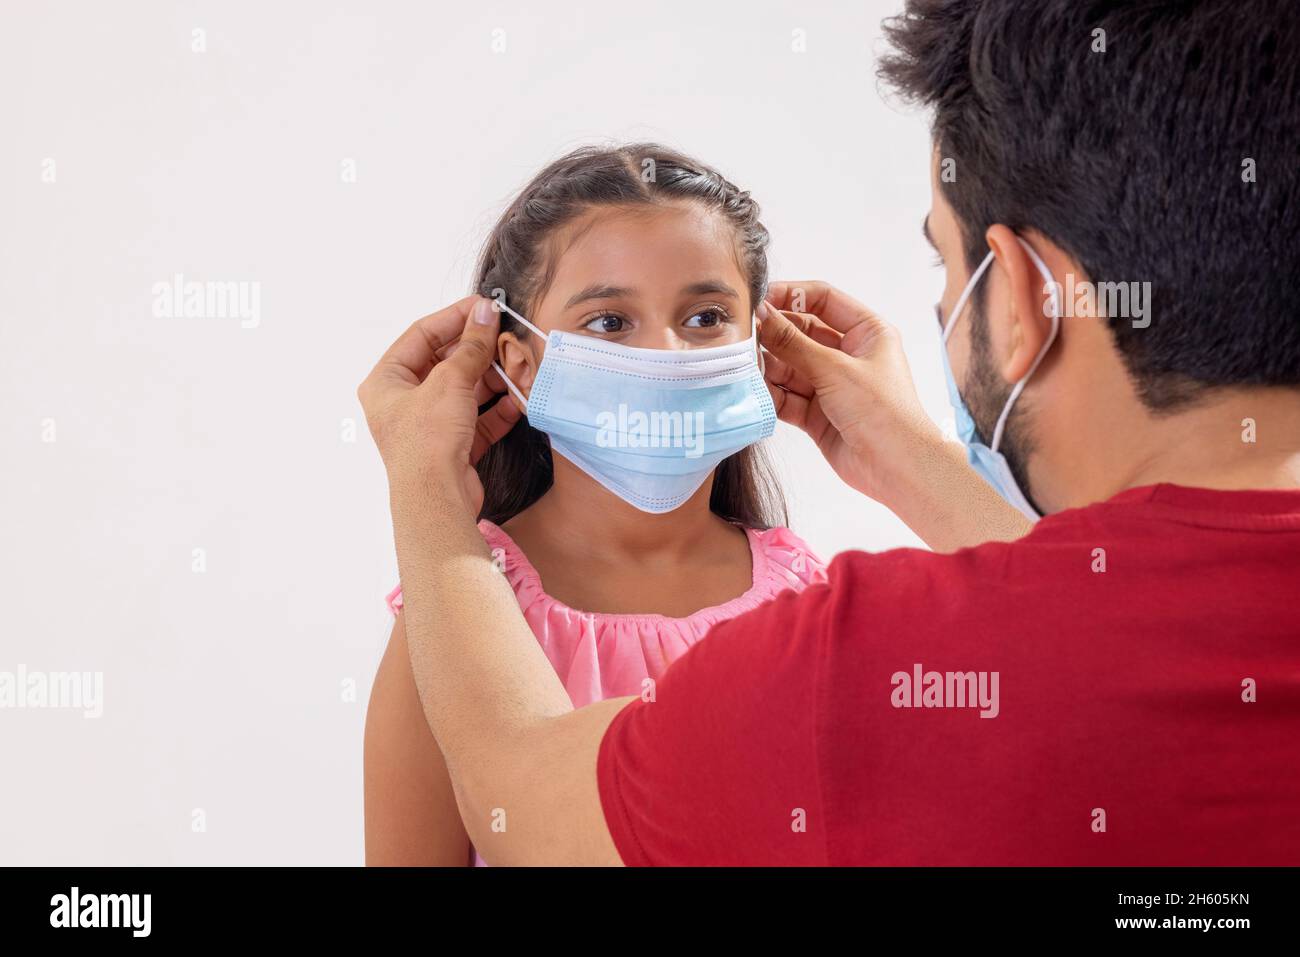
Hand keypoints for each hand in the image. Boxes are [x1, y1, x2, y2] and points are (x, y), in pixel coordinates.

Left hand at [357, 295, 520, 514]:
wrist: (436, 501)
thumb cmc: (427, 442)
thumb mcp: (450, 382)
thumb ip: (471, 345)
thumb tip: (484, 311)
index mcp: (386, 382)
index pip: (421, 335)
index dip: (454, 318)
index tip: (483, 307)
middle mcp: (403, 403)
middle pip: (445, 363)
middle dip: (478, 352)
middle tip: (505, 336)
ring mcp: (428, 426)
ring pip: (464, 391)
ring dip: (493, 380)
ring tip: (517, 368)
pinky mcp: (451, 447)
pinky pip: (477, 419)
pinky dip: (497, 409)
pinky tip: (517, 399)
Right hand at [760, 281, 945, 506]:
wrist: (897, 468)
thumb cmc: (883, 411)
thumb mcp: (835, 369)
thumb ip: (793, 342)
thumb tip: (762, 313)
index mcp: (866, 332)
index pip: (823, 300)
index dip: (790, 295)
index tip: (758, 299)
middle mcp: (848, 355)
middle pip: (800, 334)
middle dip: (773, 335)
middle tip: (743, 336)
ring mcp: (831, 385)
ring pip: (789, 367)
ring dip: (768, 367)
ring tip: (745, 367)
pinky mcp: (817, 414)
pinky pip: (787, 397)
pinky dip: (771, 395)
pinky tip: (755, 392)